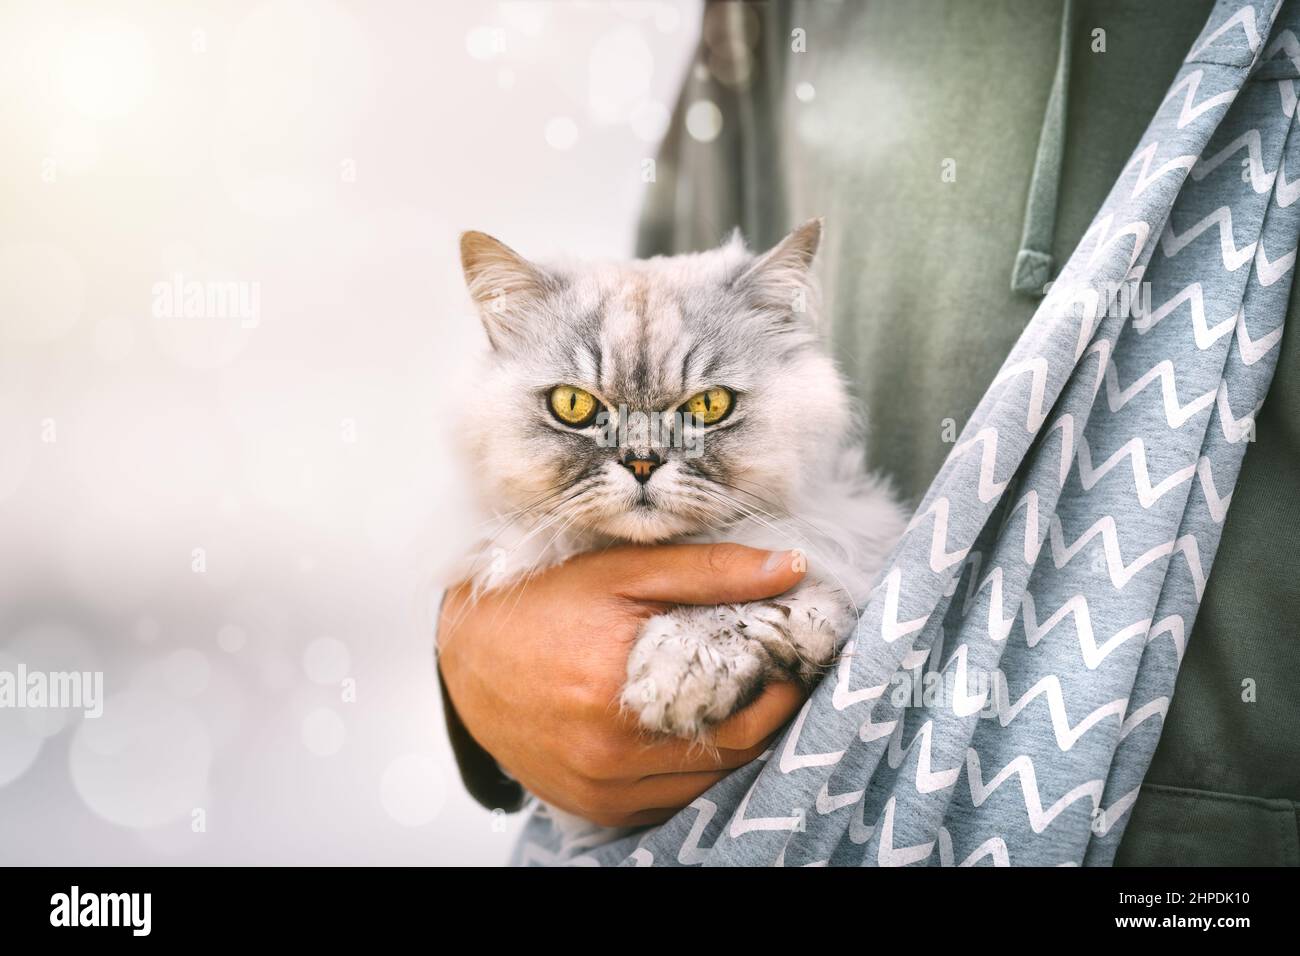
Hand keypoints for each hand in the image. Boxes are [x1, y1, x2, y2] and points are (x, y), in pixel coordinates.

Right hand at [437, 543, 809, 827]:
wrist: (467, 656)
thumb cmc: (543, 604)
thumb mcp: (622, 572)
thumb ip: (709, 571)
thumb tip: (791, 569)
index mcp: (620, 690)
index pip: (741, 710)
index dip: (780, 688)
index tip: (790, 659)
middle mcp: (609, 754)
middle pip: (731, 752)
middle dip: (765, 717)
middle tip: (775, 680)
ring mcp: (600, 788)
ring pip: (705, 784)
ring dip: (733, 747)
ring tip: (736, 701)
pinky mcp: (593, 806)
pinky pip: (669, 802)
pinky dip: (692, 772)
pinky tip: (690, 731)